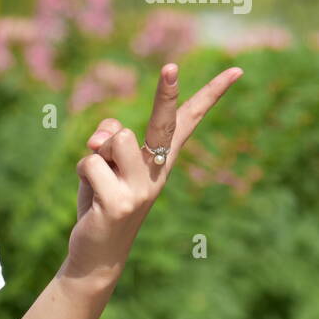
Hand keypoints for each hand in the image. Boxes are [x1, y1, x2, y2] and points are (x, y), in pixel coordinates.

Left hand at [64, 62, 243, 286]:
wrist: (97, 253)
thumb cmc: (101, 201)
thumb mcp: (104, 164)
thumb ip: (107, 139)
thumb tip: (101, 137)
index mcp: (161, 160)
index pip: (189, 121)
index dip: (211, 95)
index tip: (236, 71)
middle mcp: (158, 172)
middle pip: (164, 122)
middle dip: (166, 93)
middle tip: (170, 66)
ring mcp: (142, 188)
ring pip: (117, 137)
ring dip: (97, 152)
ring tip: (100, 179)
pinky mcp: (120, 203)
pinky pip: (90, 163)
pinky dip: (82, 174)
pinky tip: (91, 198)